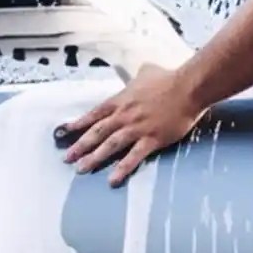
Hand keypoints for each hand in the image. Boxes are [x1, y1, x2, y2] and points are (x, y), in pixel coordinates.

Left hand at [58, 63, 205, 186]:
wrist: (188, 87)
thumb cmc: (169, 78)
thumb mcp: (147, 72)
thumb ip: (137, 76)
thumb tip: (139, 72)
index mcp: (121, 100)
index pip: (94, 114)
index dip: (78, 124)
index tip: (64, 133)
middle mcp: (124, 115)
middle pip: (97, 132)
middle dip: (80, 146)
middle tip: (67, 159)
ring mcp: (137, 128)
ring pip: (110, 145)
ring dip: (94, 158)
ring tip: (81, 169)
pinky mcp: (152, 139)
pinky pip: (134, 157)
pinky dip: (122, 169)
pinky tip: (112, 180)